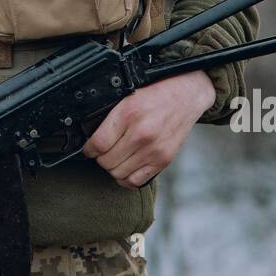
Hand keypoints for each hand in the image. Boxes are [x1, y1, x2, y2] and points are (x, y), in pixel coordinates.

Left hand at [81, 71, 215, 187]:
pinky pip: (136, 181)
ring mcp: (154, 149)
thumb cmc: (156, 93)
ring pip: (118, 174)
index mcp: (129, 113)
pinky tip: (126, 168)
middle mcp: (141, 133)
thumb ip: (111, 116)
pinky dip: (126, 178)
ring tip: (115, 158)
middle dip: (100, 158)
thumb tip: (91, 137)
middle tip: (102, 152)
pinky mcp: (164, 160)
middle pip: (107, 162)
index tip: (89, 149)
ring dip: (112, 168)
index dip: (89, 149)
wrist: (186, 94)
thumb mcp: (128, 95)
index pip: (98, 144)